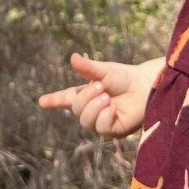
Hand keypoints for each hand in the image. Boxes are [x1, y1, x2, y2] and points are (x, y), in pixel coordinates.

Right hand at [38, 52, 161, 139]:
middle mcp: (92, 109)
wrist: (147, 87)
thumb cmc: (126, 77)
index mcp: (86, 94)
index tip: (42, 101)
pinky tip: (112, 108)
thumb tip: (72, 58)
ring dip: (94, 107)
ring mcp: (101, 121)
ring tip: (106, 97)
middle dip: (85, 97)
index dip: (54, 100)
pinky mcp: (113, 130)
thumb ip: (88, 67)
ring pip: (85, 121)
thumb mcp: (106, 70)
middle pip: (75, 109)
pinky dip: (104, 116)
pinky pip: (100, 128)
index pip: (66, 98)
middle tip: (101, 87)